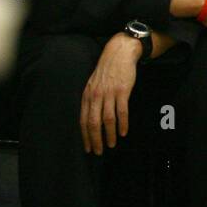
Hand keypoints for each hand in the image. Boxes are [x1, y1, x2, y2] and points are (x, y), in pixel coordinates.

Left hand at [80, 34, 140, 154]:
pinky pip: (122, 111)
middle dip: (95, 139)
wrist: (119, 54)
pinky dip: (122, 124)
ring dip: (109, 135)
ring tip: (111, 145)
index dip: (85, 136)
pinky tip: (123, 133)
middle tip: (98, 152)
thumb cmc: (107, 71)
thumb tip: (91, 118)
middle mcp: (95, 96)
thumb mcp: (93, 85)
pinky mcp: (122, 91)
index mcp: (87, 96)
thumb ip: (92, 100)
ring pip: (107, 119)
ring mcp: (109, 94)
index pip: (83, 120)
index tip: (88, 148)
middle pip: (93, 122)